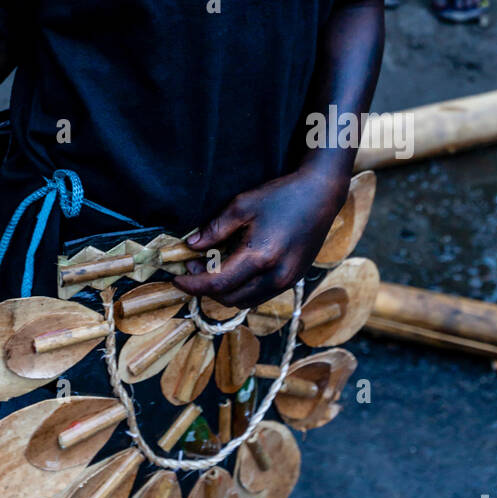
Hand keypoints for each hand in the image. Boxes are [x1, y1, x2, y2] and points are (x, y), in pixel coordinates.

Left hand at [174, 164, 348, 308]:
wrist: (321, 196)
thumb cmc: (281, 196)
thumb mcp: (242, 206)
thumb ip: (215, 229)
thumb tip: (192, 245)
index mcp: (259, 258)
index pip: (216, 283)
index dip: (192, 284)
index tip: (175, 278)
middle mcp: (274, 277)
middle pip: (228, 297)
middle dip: (205, 286)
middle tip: (192, 264)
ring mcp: (286, 282)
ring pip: (244, 301)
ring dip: (223, 290)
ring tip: (212, 266)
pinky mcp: (293, 280)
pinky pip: (259, 296)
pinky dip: (241, 289)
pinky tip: (234, 268)